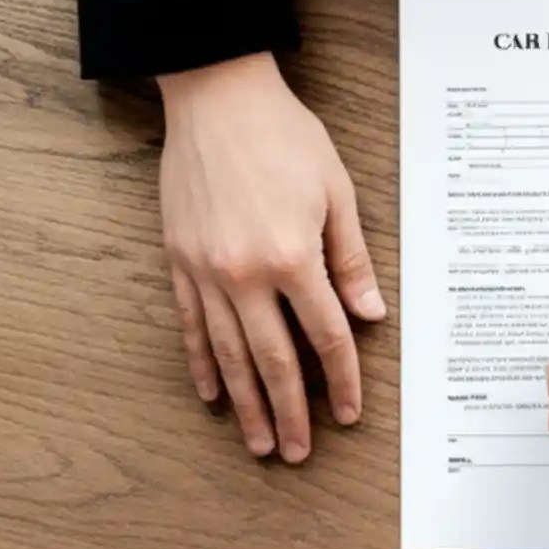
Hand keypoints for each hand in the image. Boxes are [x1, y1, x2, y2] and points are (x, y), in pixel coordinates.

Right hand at [158, 52, 385, 462]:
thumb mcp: (337, 192)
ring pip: (228, 353)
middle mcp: (246, 272)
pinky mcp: (178, 261)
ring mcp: (206, 270)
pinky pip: (192, 325)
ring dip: (246, 403)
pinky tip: (213, 394)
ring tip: (258, 441)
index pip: (325, 335)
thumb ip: (352, 259)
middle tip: (297, 452)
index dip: (341, 379)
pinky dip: (202, 363)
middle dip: (290, 410)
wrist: (217, 96)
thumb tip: (370, 313)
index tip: (348, 414)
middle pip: (274, 359)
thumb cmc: (286, 137)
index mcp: (293, 255)